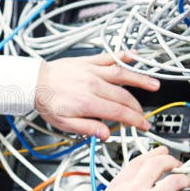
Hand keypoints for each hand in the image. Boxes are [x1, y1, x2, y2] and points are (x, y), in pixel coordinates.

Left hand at [34, 51, 158, 138]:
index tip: (143, 125)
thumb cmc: (48, 102)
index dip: (134, 120)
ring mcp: (91, 71)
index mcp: (87, 102)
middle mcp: (92, 84)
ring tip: (155, 85)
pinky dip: (122, 56)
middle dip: (138, 107)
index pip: (118, 113)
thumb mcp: (64, 124)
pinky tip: (133, 56)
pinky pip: (108, 57)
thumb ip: (87, 128)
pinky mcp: (88, 61)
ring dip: (140, 79)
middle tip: (145, 115)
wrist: (34, 82)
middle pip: (123, 96)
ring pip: (121, 74)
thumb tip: (105, 134)